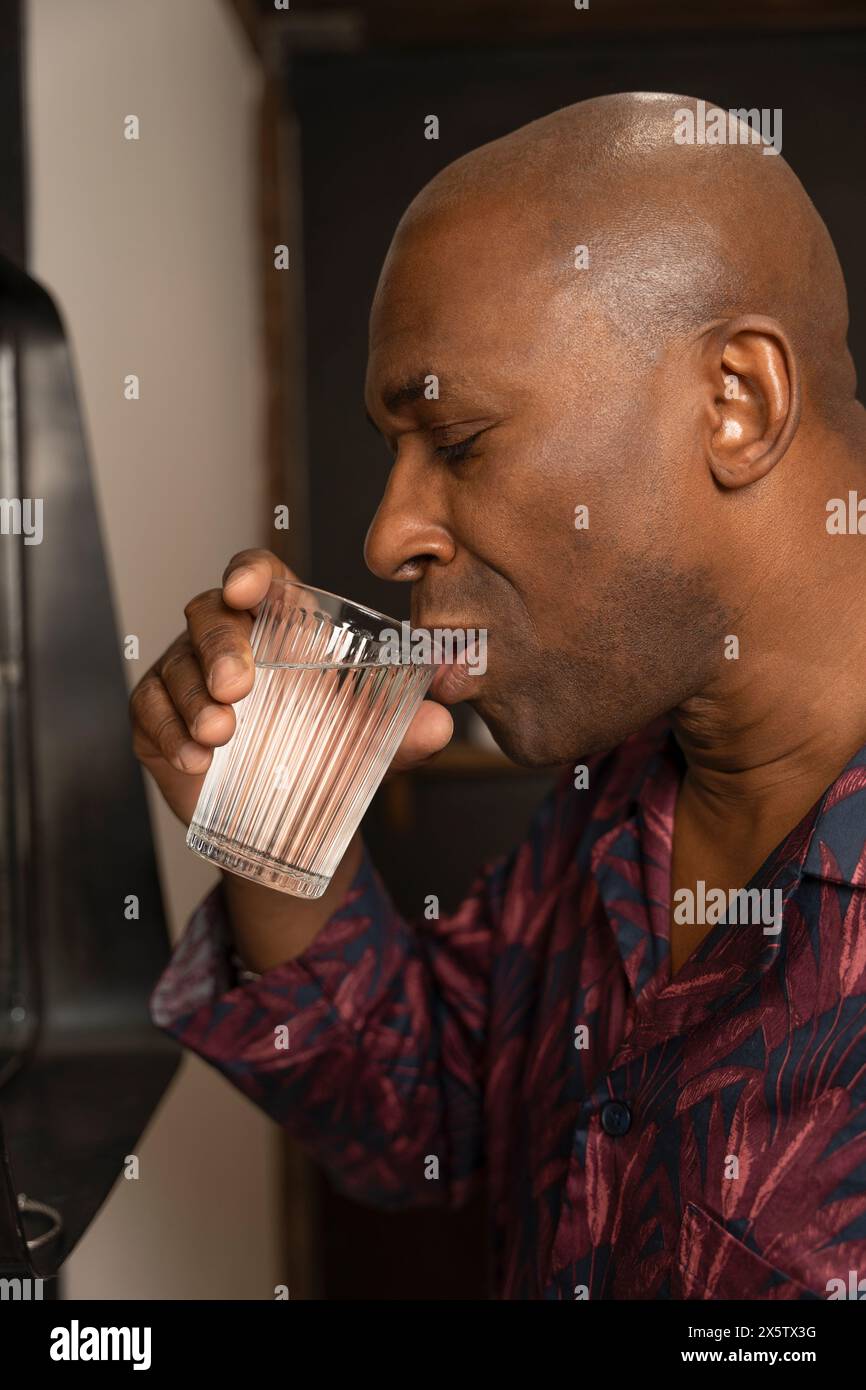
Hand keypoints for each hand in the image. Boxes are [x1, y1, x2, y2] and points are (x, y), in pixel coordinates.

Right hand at [130, 548, 454, 825]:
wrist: (288, 817)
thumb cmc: (328, 752)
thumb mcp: (373, 743)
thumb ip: (406, 730)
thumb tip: (440, 725)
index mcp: (280, 623)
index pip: (259, 575)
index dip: (250, 572)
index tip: (248, 588)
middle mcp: (228, 637)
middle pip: (209, 615)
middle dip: (221, 646)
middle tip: (239, 688)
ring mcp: (185, 673)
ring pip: (176, 665)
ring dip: (194, 697)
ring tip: (220, 734)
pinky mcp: (155, 714)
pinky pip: (148, 710)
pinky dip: (169, 732)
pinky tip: (195, 758)